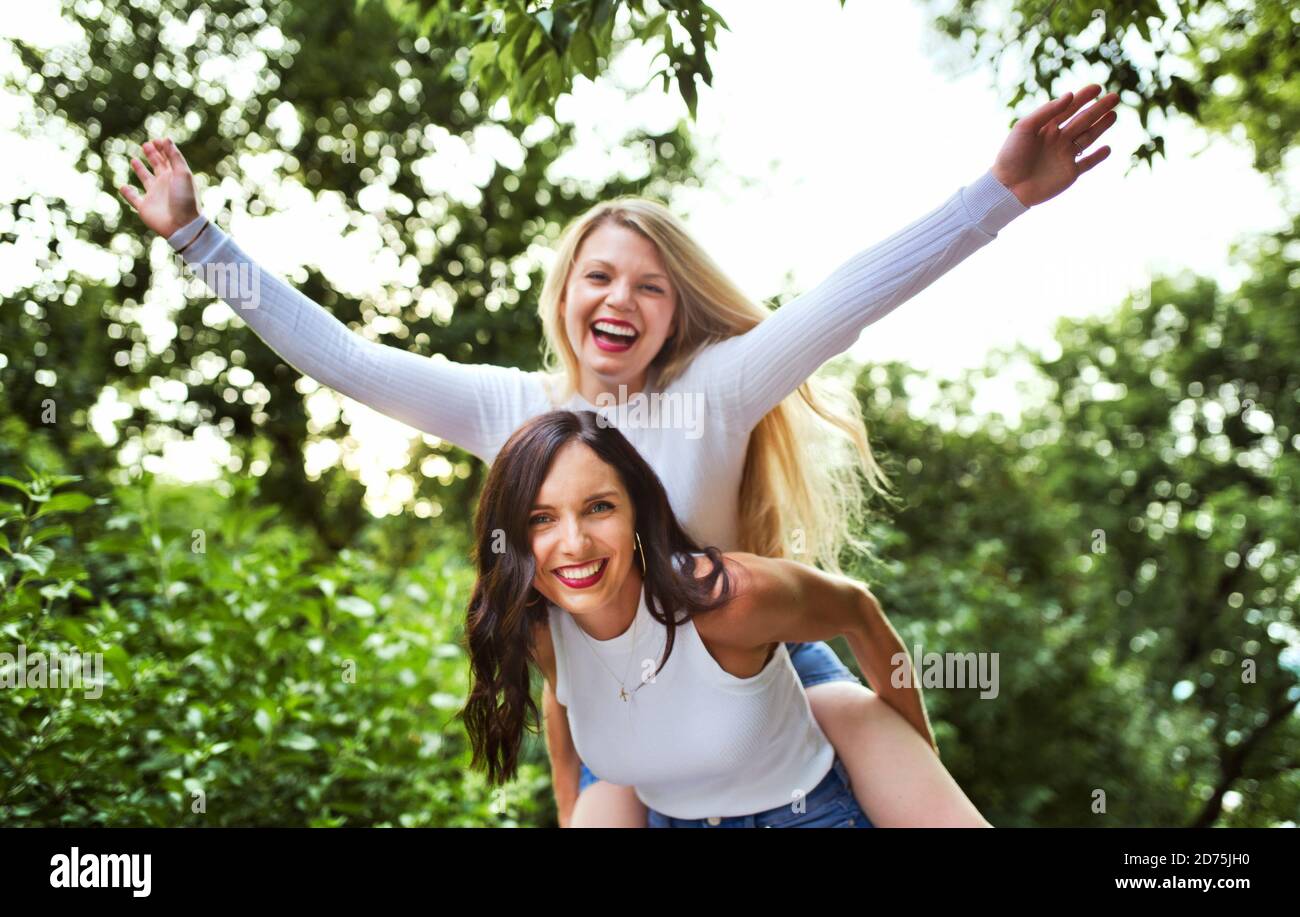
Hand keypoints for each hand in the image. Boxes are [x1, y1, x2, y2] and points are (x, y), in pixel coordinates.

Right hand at [118, 137, 200, 236]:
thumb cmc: (185, 199)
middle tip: (146, 145)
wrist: (182, 225)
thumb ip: (175, 157)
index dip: (163, 149)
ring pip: (145, 179)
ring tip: (134, 159)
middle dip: (152, 155)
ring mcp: (154, 196)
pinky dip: (127, 193)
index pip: (169, 159)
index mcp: (176, 176)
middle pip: (158, 166)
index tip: (156, 140)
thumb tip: (166, 139)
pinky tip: (123, 186)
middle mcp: (165, 185)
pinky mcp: (144, 207)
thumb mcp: (182, 174)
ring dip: (140, 169)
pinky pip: (133, 198)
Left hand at [990, 84, 1118, 207]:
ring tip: (1113, 115)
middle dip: (1098, 109)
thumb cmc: (1011, 155)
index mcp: (1046, 128)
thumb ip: (1046, 111)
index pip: (1068, 109)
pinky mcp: (1069, 174)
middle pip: (1083, 121)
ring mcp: (1065, 156)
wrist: (1007, 188)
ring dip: (1101, 127)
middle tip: (1115, 97)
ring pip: (1088, 138)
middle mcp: (1058, 140)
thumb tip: (1070, 95)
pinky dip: (1098, 157)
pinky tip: (1107, 148)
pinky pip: (1088, 163)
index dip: (1083, 98)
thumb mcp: (1025, 128)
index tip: (1097, 87)